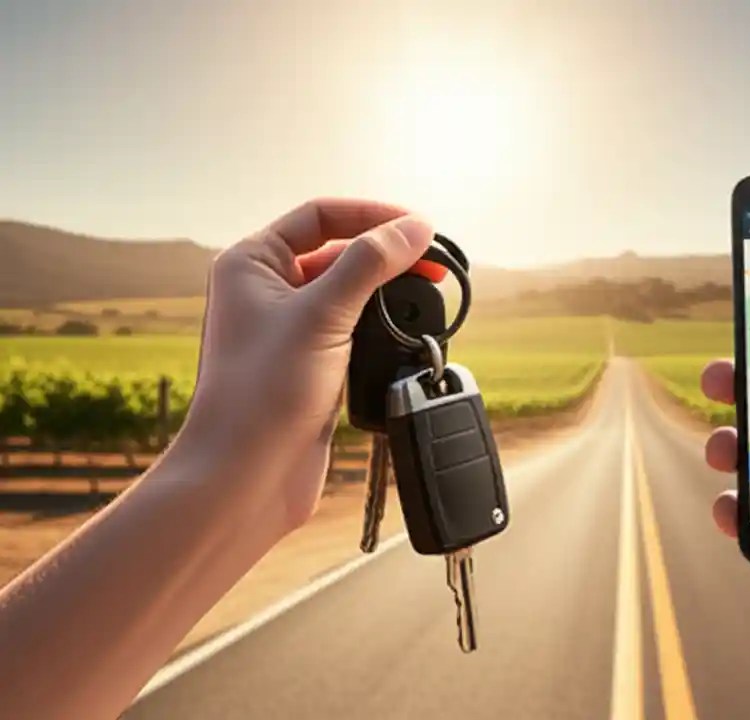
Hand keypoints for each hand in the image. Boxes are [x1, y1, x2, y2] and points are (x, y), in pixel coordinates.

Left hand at [181, 198, 433, 528]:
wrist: (246, 476)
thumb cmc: (262, 394)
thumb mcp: (323, 314)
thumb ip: (371, 264)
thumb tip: (415, 227)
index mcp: (251, 262)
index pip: (321, 215)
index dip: (373, 215)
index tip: (419, 228)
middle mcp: (266, 290)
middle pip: (339, 251)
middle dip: (388, 254)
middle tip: (436, 268)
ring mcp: (289, 329)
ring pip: (350, 292)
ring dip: (388, 291)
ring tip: (428, 298)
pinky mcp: (310, 364)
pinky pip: (353, 329)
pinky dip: (382, 326)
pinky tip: (406, 333)